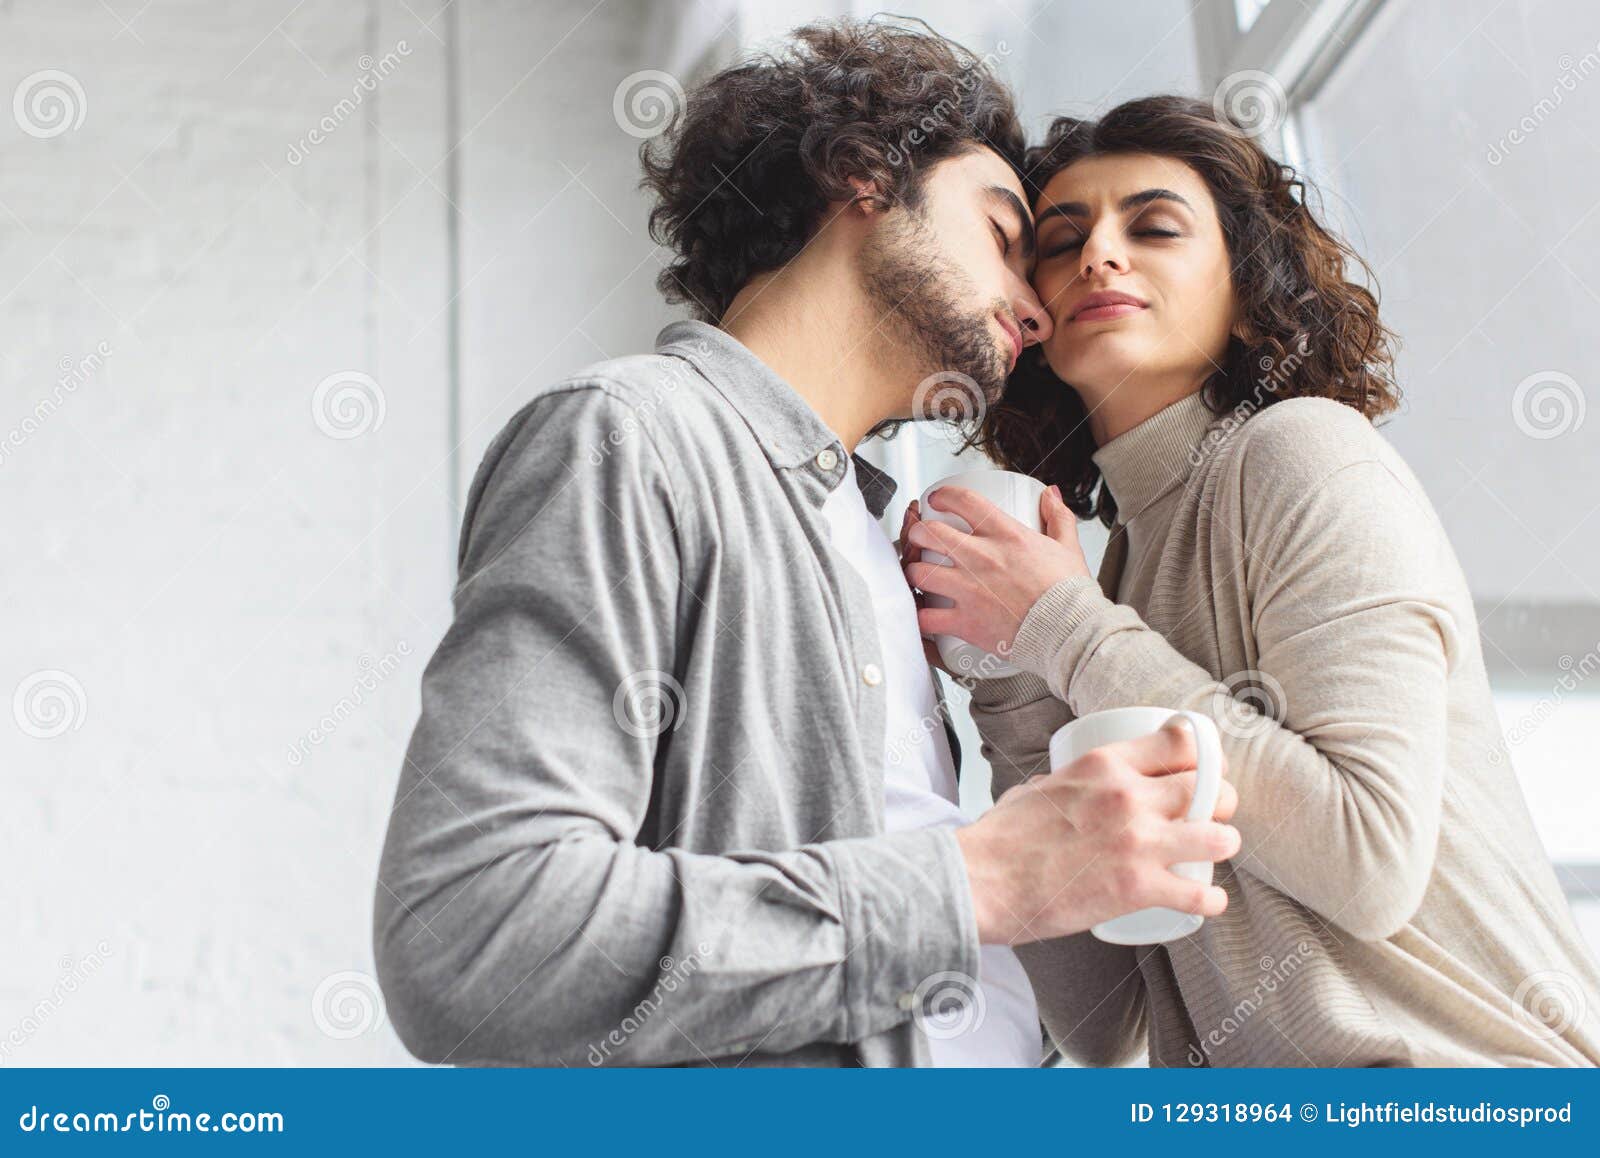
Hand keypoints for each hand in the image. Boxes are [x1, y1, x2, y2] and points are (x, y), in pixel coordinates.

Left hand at [903, 483, 1090, 660]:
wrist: (1070, 632)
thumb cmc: (1070, 594)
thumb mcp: (1068, 547)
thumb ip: (1058, 518)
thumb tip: (1051, 494)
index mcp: (1006, 535)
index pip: (964, 501)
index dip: (943, 496)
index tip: (937, 500)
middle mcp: (982, 558)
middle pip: (929, 534)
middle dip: (918, 532)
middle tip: (919, 538)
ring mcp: (970, 590)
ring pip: (919, 572)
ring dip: (914, 572)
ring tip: (919, 574)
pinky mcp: (965, 622)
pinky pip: (926, 618)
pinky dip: (919, 617)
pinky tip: (921, 613)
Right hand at [956, 718, 1238, 944]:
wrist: (982, 881)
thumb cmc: (1002, 838)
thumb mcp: (1039, 787)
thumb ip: (1069, 782)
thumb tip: (1075, 786)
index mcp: (1105, 764)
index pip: (1180, 741)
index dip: (1204, 755)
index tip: (1205, 768)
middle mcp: (1129, 796)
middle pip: (1211, 788)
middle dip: (1221, 802)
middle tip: (1212, 815)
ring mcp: (1138, 843)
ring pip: (1220, 838)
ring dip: (1222, 846)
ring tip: (1211, 855)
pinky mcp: (1138, 888)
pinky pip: (1201, 895)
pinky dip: (1210, 902)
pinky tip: (1207, 902)